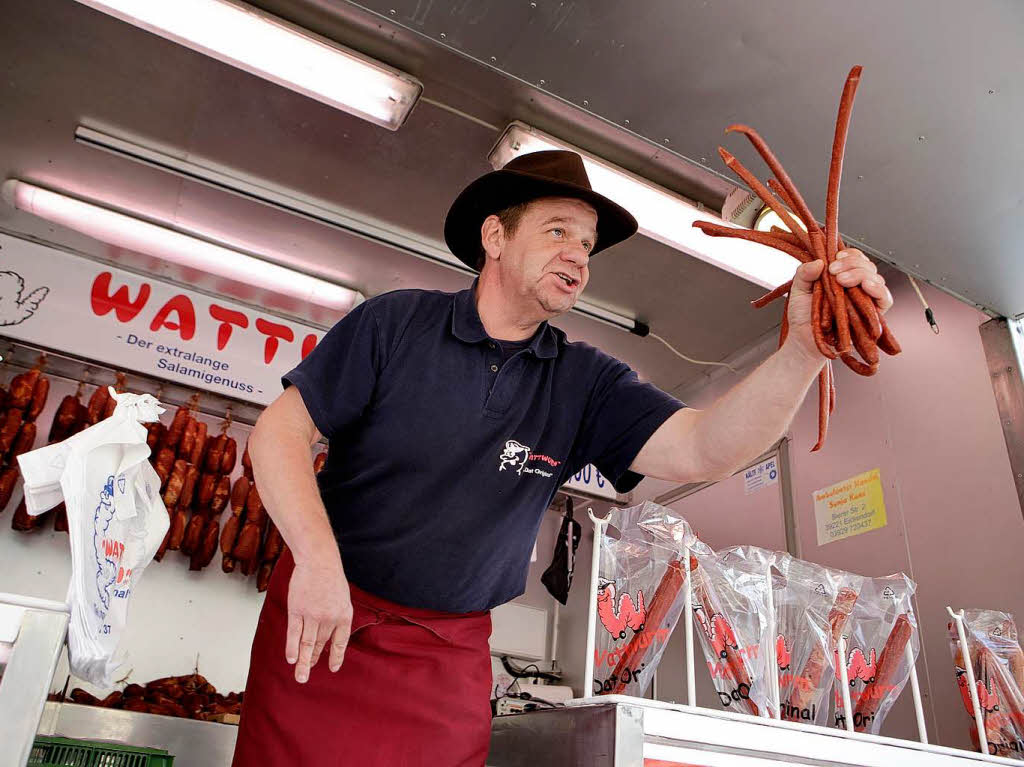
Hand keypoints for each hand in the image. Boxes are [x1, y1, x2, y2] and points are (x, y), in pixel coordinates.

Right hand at [285, 553, 351, 682]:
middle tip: (307, 675)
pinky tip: (291, 658)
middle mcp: (330, 618)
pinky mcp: (297, 610)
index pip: (340, 641)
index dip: (336, 656)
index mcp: (344, 615)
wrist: (319, 561)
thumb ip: (337, 615)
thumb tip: (331, 633)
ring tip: (301, 677)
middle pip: (320, 644)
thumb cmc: (330, 576)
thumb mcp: (342, 597)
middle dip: (313, 660)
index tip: (333, 667)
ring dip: (303, 662)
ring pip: (307, 644)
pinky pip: (294, 633)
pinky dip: (292, 648)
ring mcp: (313, 615)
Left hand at [785, 248, 892, 360]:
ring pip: (876, 279)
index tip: (836, 257)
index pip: (855, 258)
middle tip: (834, 270)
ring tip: (842, 280)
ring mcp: (865, 300)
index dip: (850, 255)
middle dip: (852, 263)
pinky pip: (885, 299)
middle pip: (867, 266)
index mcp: (842, 277)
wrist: (804, 341)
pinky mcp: (872, 315)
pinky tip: (866, 286)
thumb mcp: (798, 291)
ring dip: (862, 274)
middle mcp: (856, 287)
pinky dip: (878, 290)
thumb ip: (804, 274)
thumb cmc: (803, 318)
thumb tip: (819, 261)